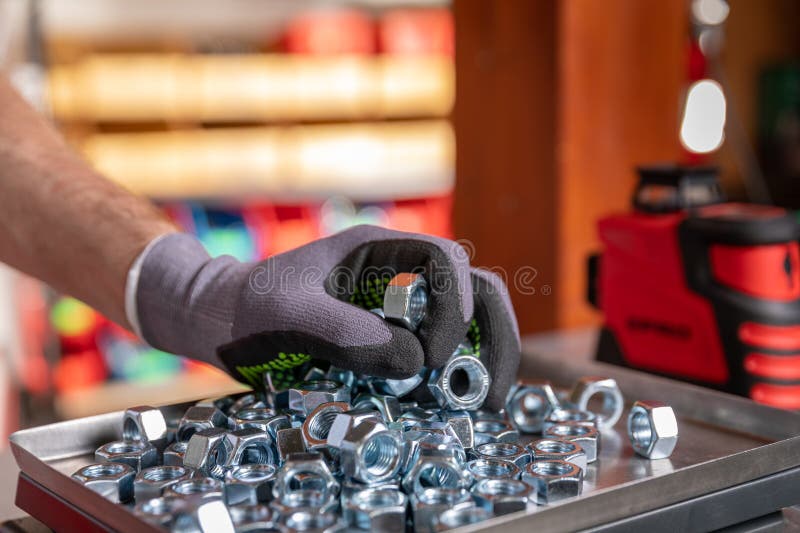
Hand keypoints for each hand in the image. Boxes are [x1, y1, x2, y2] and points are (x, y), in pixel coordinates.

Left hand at [133, 225, 519, 408]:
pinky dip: (456, 373)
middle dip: (493, 336)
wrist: (221, 320)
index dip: (456, 307)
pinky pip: (439, 347)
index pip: (447, 262)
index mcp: (377, 250)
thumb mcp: (286, 315)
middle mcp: (397, 273)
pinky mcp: (391, 334)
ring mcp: (398, 304)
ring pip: (466, 320)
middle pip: (474, 289)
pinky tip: (455, 403)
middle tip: (493, 391)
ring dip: (483, 357)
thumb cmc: (247, 307)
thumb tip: (415, 362)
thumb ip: (344, 332)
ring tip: (485, 403)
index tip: (434, 356)